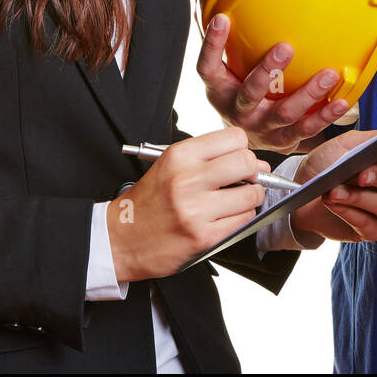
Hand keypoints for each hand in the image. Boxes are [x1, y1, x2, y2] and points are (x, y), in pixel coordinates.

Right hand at [107, 127, 266, 281]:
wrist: (120, 238)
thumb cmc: (148, 202)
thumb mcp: (170, 166)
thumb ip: (209, 159)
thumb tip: (256, 162)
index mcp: (180, 155)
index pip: (234, 138)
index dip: (242, 149)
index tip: (238, 159)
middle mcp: (188, 179)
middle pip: (247, 162)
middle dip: (254, 171)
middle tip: (246, 179)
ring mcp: (196, 209)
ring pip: (252, 194)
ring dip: (251, 197)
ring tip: (238, 200)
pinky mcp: (203, 236)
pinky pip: (244, 220)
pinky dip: (242, 217)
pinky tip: (228, 216)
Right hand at [196, 12, 353, 153]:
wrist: (242, 145)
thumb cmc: (238, 95)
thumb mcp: (226, 74)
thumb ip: (229, 46)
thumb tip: (229, 4)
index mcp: (220, 91)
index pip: (208, 68)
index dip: (212, 45)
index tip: (222, 19)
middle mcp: (237, 111)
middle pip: (250, 93)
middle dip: (267, 70)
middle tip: (285, 47)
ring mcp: (261, 129)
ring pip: (283, 113)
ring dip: (307, 94)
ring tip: (328, 75)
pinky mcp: (282, 141)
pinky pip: (305, 129)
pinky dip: (325, 116)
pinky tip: (340, 102)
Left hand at [289, 129, 376, 243]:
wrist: (305, 190)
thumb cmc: (328, 163)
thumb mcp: (345, 144)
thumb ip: (369, 139)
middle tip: (360, 176)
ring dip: (359, 198)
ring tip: (335, 192)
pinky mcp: (374, 231)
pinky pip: (369, 225)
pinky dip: (349, 212)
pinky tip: (333, 203)